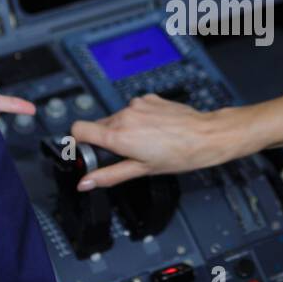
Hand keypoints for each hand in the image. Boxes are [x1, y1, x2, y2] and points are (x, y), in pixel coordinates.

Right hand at [70, 94, 241, 189]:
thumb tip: (86, 183)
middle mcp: (125, 115)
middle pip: (98, 126)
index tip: (84, 151)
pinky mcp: (149, 98)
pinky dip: (138, 119)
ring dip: (123, 130)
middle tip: (124, 154)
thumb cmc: (179, 154)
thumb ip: (109, 176)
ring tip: (144, 143)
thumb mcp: (142, 170)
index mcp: (119, 135)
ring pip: (117, 118)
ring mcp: (137, 105)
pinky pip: (134, 109)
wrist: (206, 135)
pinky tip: (153, 130)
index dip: (77, 142)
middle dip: (104, 140)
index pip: (78, 129)